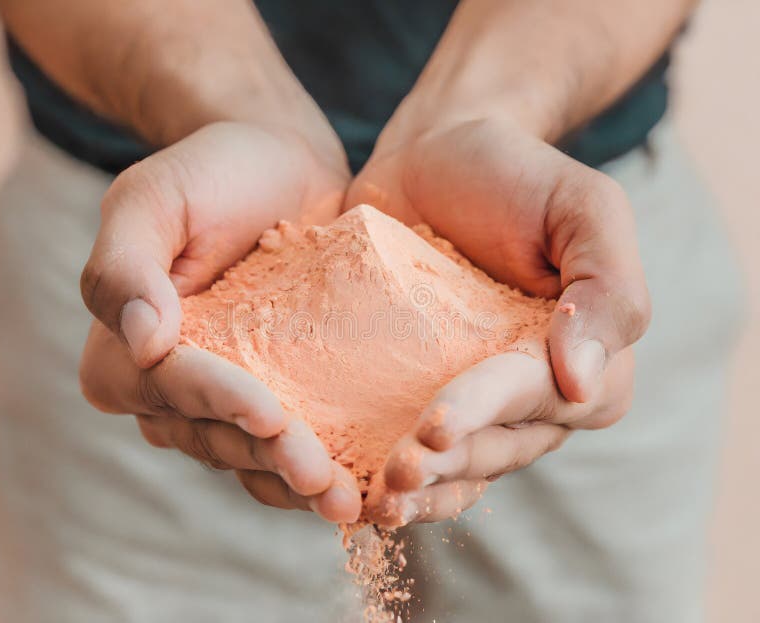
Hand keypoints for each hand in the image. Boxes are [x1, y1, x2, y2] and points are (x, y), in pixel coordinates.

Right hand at [79, 122, 360, 522]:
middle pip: (213, 436)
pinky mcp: (282, 395)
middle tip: (321, 477)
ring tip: (347, 502)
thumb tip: (141, 342)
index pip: (167, 387)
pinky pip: (290, 446)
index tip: (268, 411)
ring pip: (252, 457)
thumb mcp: (153, 199)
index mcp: (126, 349)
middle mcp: (171, 388)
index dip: (215, 403)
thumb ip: (124, 265)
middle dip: (268, 456)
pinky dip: (322, 469)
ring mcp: (227, 399)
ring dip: (297, 483)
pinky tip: (363, 485)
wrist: (281, 165)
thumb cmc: (212, 172)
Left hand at [348, 115, 649, 525]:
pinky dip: (376, 469)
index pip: (536, 399)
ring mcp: (468, 400)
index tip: (436, 425)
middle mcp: (528, 396)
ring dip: (414, 490)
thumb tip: (581, 382)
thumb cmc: (516, 176)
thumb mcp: (583, 207)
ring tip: (370, 501)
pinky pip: (404, 443)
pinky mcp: (412, 390)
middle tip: (392, 474)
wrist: (437, 155)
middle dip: (443, 466)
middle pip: (492, 448)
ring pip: (452, 465)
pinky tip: (345, 490)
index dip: (487, 415)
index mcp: (581, 361)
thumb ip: (607, 287)